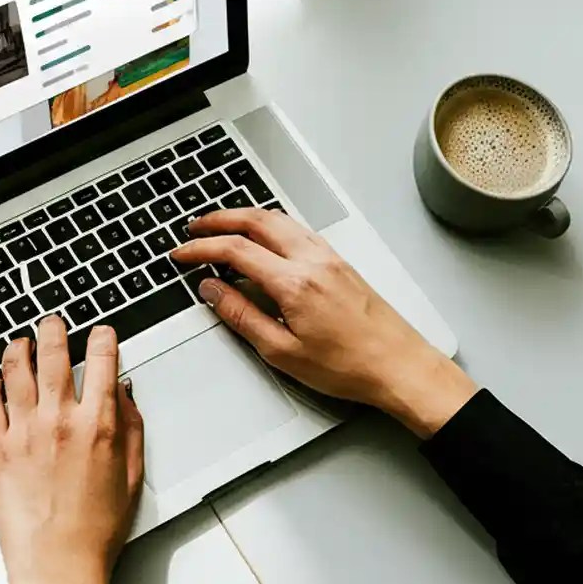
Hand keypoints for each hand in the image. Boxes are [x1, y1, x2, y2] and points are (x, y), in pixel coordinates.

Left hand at [0, 316, 143, 583]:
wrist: (58, 566)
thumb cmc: (96, 530)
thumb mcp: (132, 475)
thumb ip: (131, 427)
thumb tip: (124, 392)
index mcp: (98, 425)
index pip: (102, 360)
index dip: (103, 338)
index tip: (101, 332)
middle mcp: (59, 421)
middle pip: (53, 354)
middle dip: (54, 330)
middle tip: (52, 323)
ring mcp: (23, 432)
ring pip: (15, 370)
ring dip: (17, 349)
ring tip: (19, 343)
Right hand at [171, 208, 476, 437]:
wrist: (400, 366)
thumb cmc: (350, 366)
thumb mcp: (282, 352)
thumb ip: (242, 316)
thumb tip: (213, 291)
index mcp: (295, 283)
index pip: (236, 251)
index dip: (201, 249)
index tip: (182, 254)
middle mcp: (313, 261)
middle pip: (257, 221)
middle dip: (220, 219)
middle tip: (195, 227)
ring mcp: (329, 257)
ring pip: (279, 220)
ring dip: (245, 217)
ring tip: (223, 226)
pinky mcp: (340, 262)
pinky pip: (297, 230)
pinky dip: (270, 225)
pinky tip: (263, 238)